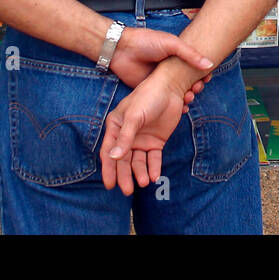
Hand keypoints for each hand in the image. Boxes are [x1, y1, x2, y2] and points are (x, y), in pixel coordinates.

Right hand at [100, 71, 187, 194]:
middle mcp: (127, 135)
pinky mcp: (156, 141)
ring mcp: (141, 139)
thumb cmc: (148, 97)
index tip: (109, 185)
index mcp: (115, 127)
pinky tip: (154, 176)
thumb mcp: (134, 116)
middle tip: (127, 190)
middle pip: (123, 160)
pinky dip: (153, 167)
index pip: (109, 152)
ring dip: (139, 172)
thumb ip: (125, 137)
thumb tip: (113, 157)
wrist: (170, 88)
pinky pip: (153, 158)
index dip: (108, 169)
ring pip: (138, 161)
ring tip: (144, 182)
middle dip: (124, 176)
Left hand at [106, 25, 212, 104]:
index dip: (202, 73)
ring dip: (186, 97)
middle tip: (197, 89)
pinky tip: (180, 107)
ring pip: (177, 92)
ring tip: (189, 98)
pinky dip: (173, 104)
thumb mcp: (172, 44)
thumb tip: (209, 64)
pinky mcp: (149, 90)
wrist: (121, 49)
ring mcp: (159, 80)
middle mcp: (169, 68)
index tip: (207, 78)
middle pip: (188, 80)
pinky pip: (164, 99)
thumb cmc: (146, 41)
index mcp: (176, 56)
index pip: (194, 66)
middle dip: (196, 86)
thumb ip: (190, 54)